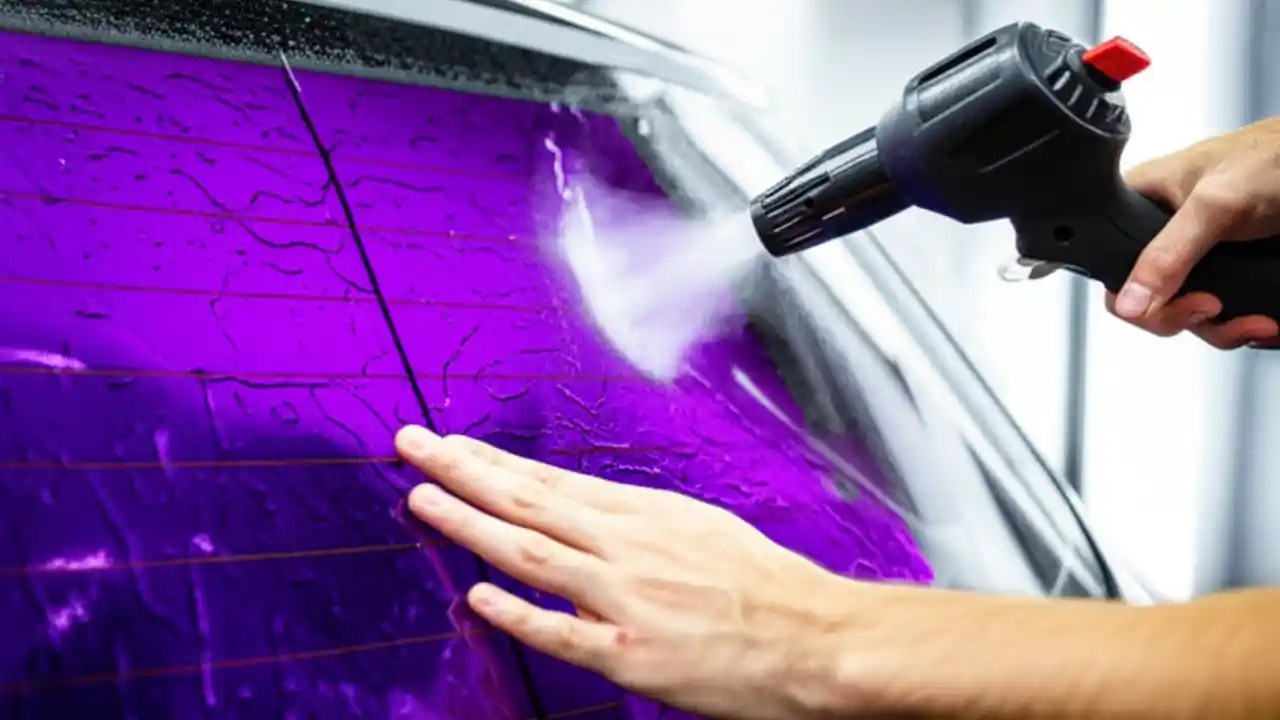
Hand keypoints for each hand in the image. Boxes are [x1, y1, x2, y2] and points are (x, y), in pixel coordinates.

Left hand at [394, 425, 860, 719]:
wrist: (817, 637)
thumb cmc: (765, 585)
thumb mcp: (700, 527)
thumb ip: (637, 523)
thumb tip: (585, 512)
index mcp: (645, 514)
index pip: (551, 481)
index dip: (492, 462)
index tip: (449, 444)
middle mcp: (628, 547)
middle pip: (529, 501)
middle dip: (462, 471)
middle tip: (410, 444)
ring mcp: (627, 600)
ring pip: (533, 553)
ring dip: (472, 524)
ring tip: (422, 499)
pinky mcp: (634, 655)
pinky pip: (564, 633)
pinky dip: (518, 614)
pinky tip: (478, 596)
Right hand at [1111, 116, 1279, 347]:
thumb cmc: (1273, 157)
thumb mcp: (1214, 205)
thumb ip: (1167, 254)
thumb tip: (1129, 301)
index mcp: (1140, 204)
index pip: (1112, 267)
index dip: (1132, 295)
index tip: (1171, 299)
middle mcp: (1163, 235)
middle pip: (1147, 301)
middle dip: (1183, 317)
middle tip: (1212, 307)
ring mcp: (1196, 256)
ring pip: (1186, 314)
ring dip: (1221, 329)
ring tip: (1252, 321)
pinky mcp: (1228, 270)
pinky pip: (1219, 315)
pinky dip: (1241, 327)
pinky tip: (1260, 320)